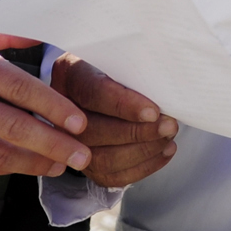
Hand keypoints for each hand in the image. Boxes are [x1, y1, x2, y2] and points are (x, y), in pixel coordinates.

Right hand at [0, 16, 91, 176]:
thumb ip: (2, 31)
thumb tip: (40, 34)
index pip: (18, 86)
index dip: (52, 106)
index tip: (79, 121)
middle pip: (14, 126)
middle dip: (54, 143)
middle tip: (82, 154)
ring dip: (33, 162)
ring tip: (60, 164)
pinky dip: (3, 168)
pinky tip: (24, 167)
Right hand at [51, 54, 177, 187]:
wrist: (103, 81)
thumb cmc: (117, 65)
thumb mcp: (120, 54)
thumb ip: (132, 67)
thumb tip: (163, 84)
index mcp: (69, 74)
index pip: (92, 92)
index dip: (123, 105)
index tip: (153, 111)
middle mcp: (61, 110)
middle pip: (94, 130)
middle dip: (138, 132)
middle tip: (169, 125)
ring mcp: (69, 141)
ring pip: (102, 159)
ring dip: (142, 151)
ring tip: (168, 138)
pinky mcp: (84, 163)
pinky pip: (111, 176)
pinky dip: (142, 167)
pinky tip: (163, 152)